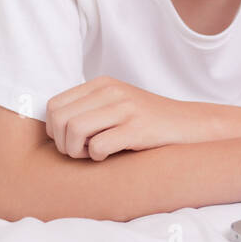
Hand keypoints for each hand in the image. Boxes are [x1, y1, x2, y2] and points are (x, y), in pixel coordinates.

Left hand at [45, 77, 192, 158]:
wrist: (189, 125)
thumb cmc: (147, 122)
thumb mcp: (115, 104)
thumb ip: (87, 109)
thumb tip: (51, 128)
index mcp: (101, 84)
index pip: (53, 105)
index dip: (54, 130)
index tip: (71, 141)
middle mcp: (111, 91)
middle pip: (59, 119)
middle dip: (63, 143)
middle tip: (81, 151)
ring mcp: (125, 108)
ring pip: (73, 131)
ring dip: (77, 151)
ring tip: (93, 154)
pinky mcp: (137, 128)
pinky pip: (98, 146)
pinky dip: (97, 157)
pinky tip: (110, 156)